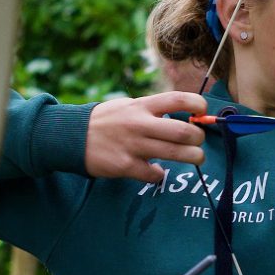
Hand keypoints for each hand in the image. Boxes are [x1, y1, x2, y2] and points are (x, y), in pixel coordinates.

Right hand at [86, 91, 207, 183]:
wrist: (72, 136)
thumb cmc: (107, 120)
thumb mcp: (129, 106)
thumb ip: (154, 111)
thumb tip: (186, 117)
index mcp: (142, 105)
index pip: (178, 99)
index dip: (198, 105)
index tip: (203, 113)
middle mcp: (140, 124)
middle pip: (184, 131)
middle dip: (199, 138)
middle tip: (198, 142)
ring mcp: (133, 146)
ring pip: (176, 154)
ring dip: (193, 157)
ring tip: (195, 157)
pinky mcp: (125, 166)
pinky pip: (154, 174)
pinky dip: (159, 174)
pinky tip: (156, 171)